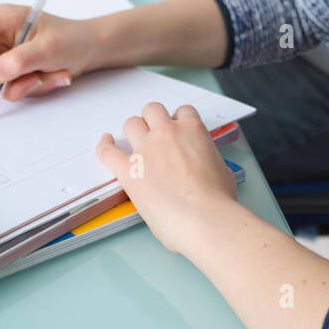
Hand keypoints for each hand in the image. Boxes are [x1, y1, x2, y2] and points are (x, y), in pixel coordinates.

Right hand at [0, 3, 99, 100]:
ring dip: (25, 86)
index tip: (3, 67)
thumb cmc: (73, 39)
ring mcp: (2, 54)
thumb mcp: (48, 49)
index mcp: (0, 18)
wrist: (91, 49)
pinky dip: (30, 88)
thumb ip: (17, 62)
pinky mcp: (10, 70)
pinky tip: (50, 78)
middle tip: (36, 77)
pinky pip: (9, 89)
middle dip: (9, 80)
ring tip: (51, 75)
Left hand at [97, 103, 237, 255]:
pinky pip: (108, 151)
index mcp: (193, 130)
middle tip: (156, 135)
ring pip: (131, 123)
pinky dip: (105, 145)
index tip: (178, 131)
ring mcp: (145, 150)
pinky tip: (106, 142)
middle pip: (153, 110)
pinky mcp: (128, 171)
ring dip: (134, 130)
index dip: (179, 121)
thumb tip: (206, 168)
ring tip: (135, 140)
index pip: (183, 112)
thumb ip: (208, 160)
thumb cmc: (218, 200)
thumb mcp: (223, 171)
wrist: (203, 217)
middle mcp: (167, 133)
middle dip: (154, 120)